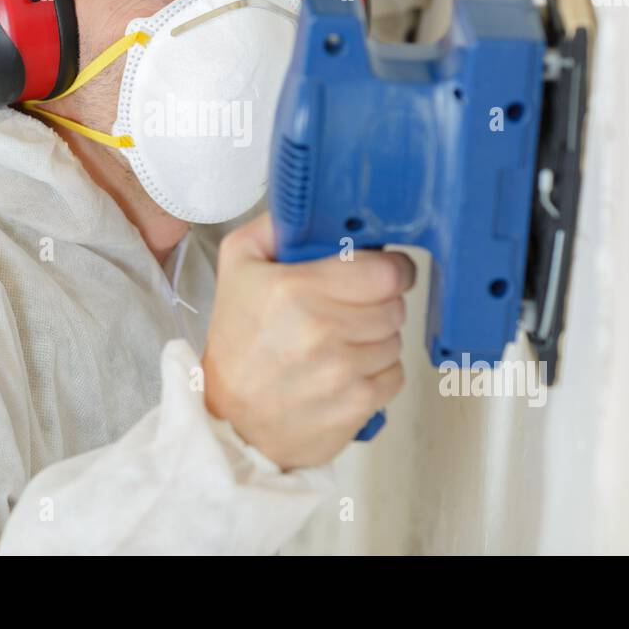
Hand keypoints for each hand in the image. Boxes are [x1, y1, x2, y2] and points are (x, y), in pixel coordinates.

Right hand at [201, 213, 413, 469]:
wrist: (231, 421)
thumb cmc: (237, 344)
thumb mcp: (237, 268)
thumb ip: (273, 226)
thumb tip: (311, 207)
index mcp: (294, 289)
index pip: (386, 271)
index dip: (389, 268)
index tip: (379, 272)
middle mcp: (321, 330)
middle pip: (395, 304)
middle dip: (378, 303)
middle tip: (349, 309)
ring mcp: (341, 371)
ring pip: (396, 340)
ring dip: (376, 339)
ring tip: (340, 344)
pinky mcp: (356, 405)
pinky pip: (395, 376)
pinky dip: (377, 374)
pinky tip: (346, 373)